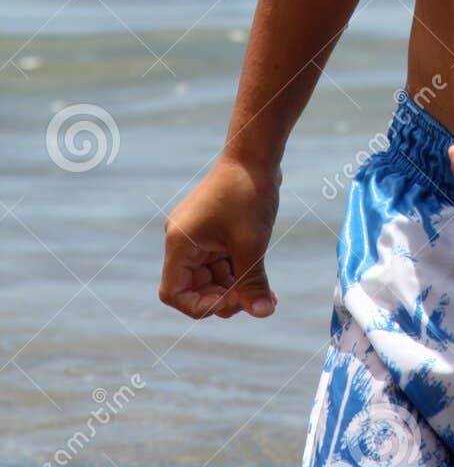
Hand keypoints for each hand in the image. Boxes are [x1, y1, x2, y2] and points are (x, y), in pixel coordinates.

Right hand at [159, 156, 280, 320]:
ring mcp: (197, 235)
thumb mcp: (252, 244)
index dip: (200, 306)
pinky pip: (220, 262)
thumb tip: (262, 313)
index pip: (174, 293)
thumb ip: (252, 282)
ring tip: (266, 295)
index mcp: (180, 243)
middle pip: (194, 288)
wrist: (256, 153)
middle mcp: (182, 240)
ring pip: (210, 278)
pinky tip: (263, 282)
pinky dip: (238, 273)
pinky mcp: (212, 230)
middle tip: (254, 300)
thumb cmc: (249, 193)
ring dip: (235, 289)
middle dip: (223, 299)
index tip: (231, 302)